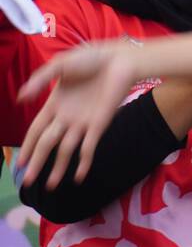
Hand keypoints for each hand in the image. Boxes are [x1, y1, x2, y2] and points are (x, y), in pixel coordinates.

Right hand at [17, 42, 138, 186]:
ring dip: (58, 168)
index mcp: (54, 105)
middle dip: (37, 163)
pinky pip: (89, 147)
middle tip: (27, 183)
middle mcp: (66, 118)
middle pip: (47, 145)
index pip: (35, 131)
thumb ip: (39, 81)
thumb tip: (20, 99)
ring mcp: (83, 123)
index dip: (26, 147)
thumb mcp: (58, 66)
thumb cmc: (89, 60)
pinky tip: (79, 177)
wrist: (118, 60)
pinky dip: (84, 162)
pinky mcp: (100, 124)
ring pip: (66, 150)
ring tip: (51, 186)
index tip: (19, 163)